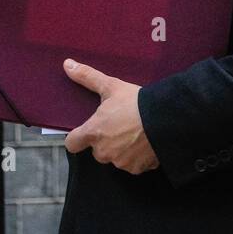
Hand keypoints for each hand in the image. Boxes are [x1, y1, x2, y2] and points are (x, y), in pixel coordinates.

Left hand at [61, 58, 159, 174]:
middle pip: (96, 150)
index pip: (72, 144)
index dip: (77, 137)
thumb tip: (67, 64)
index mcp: (93, 132)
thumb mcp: (111, 86)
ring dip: (121, 150)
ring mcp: (121, 162)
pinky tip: (145, 143)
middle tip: (118, 126)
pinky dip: (136, 157)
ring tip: (134, 134)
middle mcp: (103, 152)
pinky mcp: (137, 169)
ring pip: (115, 158)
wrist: (166, 119)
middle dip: (105, 141)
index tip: (85, 131)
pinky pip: (132, 165)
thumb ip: (87, 77)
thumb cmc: (135, 103)